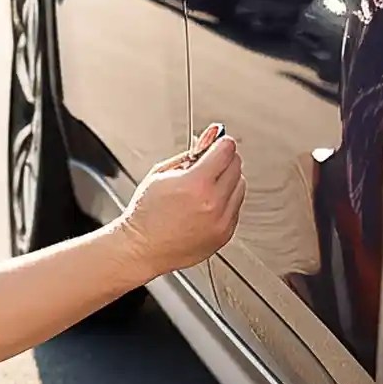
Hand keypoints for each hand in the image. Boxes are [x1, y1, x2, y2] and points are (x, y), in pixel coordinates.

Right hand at [114, 123, 245, 277]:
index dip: (219, 143)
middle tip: (206, 166)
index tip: (215, 144)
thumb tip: (211, 135)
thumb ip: (191, 152)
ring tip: (202, 189)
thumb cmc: (147, 212)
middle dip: (223, 160)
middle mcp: (213, 203)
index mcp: (196, 183)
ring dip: (226, 182)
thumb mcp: (162, 173)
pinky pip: (236, 208)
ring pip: (240, 186)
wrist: (142, 248)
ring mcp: (222, 221)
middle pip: (237, 166)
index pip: (227, 150)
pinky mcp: (225, 234)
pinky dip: (225, 202)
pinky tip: (204, 206)